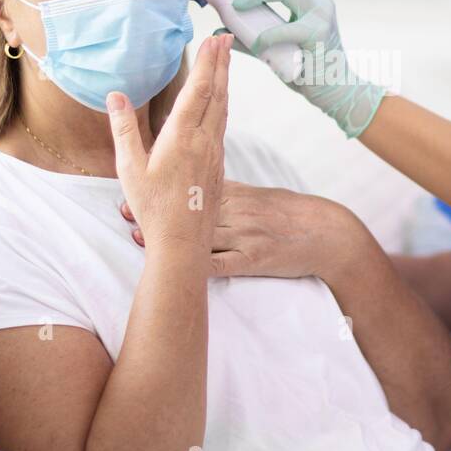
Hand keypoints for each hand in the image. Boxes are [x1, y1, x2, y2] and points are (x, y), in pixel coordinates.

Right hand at [107, 34, 231, 258]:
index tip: (212, 40)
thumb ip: (124, 129)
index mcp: (183, 137)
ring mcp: (215, 153)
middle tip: (226, 37)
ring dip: (224, 81)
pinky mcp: (218, 165)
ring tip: (226, 61)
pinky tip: (219, 103)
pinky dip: (222, 105)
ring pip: (223, 109)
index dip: (207, 62)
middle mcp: (205, 141)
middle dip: (221, 63)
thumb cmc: (153, 208)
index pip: (198, 90)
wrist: (183, 244)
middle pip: (217, 93)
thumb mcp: (130, 169)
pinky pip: (222, 126)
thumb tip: (115, 95)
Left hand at [121, 180, 363, 283]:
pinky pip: (221, 263)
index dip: (164, 187)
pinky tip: (174, 265)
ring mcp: (245, 235)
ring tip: (137, 236)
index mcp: (238, 194)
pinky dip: (196, 264)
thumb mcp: (260, 196)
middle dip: (157, 211)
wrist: (326, 233)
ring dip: (168, 238)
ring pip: (200, 236)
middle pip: (190, 209)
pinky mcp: (254, 259)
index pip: (195, 187)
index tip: (136, 186)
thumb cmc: (291, 215)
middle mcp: (238, 211)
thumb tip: (202, 185)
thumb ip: (231, 192)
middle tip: (124, 209)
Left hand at [215, 0, 385, 138]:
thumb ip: (252, 36)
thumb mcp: (276, 48)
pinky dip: (267, 36)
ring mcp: (321, 16)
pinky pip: (287, 29)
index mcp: (311, 0)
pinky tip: (254, 43)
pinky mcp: (319, 35)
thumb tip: (221, 30)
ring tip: (234, 3)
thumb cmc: (306, 70)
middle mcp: (319, 2)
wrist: (337, 92)